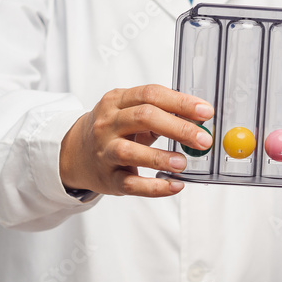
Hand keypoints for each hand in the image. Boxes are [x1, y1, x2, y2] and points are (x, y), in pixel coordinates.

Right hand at [59, 84, 214, 196]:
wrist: (75, 153)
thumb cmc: (114, 129)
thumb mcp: (131, 112)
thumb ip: (162, 111)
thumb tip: (201, 117)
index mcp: (117, 101)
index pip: (151, 94)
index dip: (181, 102)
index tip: (206, 112)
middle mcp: (108, 123)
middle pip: (144, 118)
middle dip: (178, 128)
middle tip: (203, 139)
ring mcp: (104, 151)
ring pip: (130, 151)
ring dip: (160, 157)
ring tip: (183, 163)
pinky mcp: (107, 178)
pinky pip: (130, 183)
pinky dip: (154, 187)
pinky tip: (174, 185)